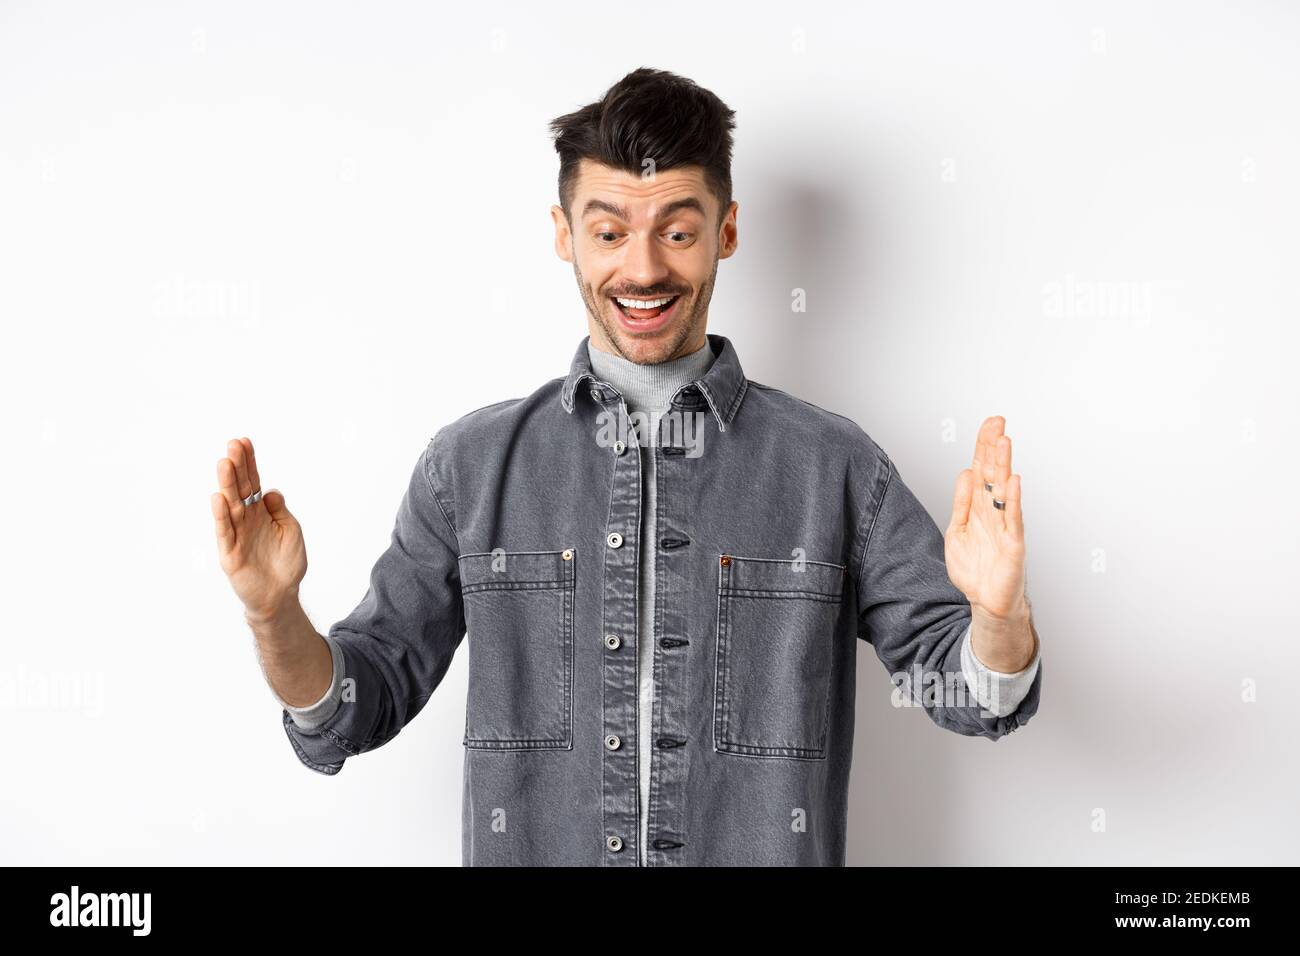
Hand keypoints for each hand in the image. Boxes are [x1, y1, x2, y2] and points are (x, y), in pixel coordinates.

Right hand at [211, 437, 306, 620]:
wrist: (281, 595)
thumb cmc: (287, 563)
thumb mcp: (291, 530)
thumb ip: (280, 510)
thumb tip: (271, 490)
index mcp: (261, 511)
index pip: (254, 482)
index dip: (249, 463)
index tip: (245, 442)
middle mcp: (246, 519)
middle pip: (240, 489)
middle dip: (237, 467)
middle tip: (233, 445)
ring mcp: (236, 534)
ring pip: (230, 505)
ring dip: (227, 484)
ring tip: (224, 463)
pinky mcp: (230, 552)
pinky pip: (225, 531)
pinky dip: (221, 515)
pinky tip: (218, 498)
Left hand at [944, 416, 1026, 622]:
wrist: (986, 602)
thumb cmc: (975, 569)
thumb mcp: (957, 530)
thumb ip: (961, 502)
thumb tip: (965, 473)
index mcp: (979, 508)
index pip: (982, 470)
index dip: (984, 447)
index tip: (988, 424)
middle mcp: (994, 512)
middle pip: (993, 473)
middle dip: (994, 447)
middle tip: (997, 421)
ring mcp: (1005, 526)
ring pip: (1003, 490)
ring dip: (1003, 465)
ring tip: (1003, 440)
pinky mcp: (1013, 544)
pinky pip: (1012, 518)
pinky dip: (1012, 499)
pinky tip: (1012, 480)